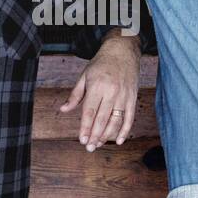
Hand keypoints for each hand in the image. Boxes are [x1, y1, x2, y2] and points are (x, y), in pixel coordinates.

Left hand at [60, 29, 140, 150]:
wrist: (123, 50)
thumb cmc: (101, 63)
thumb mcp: (85, 76)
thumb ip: (75, 95)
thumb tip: (64, 110)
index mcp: (97, 86)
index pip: (90, 112)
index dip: (85, 127)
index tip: (81, 139)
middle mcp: (111, 92)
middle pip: (102, 119)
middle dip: (94, 135)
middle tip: (89, 148)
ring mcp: (123, 96)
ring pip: (116, 121)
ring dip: (107, 135)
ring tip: (98, 144)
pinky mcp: (133, 98)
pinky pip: (130, 118)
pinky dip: (125, 130)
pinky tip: (118, 140)